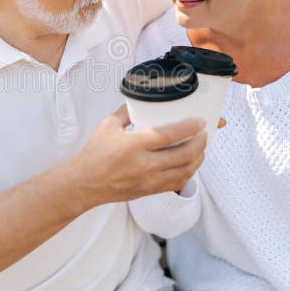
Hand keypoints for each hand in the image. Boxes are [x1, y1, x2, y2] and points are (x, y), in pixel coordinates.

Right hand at [68, 105, 206, 206]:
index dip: (189, 128)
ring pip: (185, 171)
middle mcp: (144, 164)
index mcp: (134, 145)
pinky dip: (189, 173)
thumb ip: (128, 112)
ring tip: (201, 148)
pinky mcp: (150, 191)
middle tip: (204, 133)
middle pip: (184, 155)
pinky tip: (191, 164)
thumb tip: (143, 100)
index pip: (169, 135)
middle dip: (200, 143)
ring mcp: (149, 180)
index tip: (200, 121)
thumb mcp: (108, 126)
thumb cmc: (95, 154)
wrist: (84, 183)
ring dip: (198, 158)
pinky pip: (177, 183)